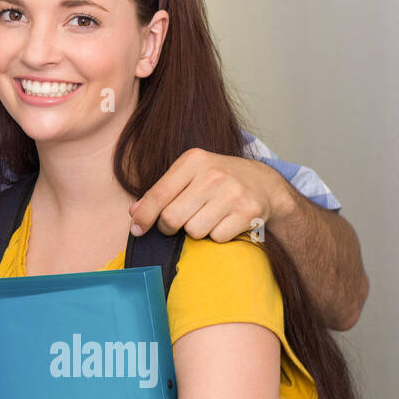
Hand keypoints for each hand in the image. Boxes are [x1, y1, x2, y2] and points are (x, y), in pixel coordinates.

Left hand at [129, 147, 293, 241]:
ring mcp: (232, 193)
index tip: (137, 229)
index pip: (158, 194)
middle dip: (169, 226)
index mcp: (193, 160)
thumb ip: (161, 191)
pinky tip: (224, 221)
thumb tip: (134, 212)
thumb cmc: (218, 179)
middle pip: (172, 217)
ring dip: (196, 230)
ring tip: (208, 216)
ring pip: (194, 231)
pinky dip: (217, 235)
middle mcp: (213, 174)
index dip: (144, 216)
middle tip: (178, 223)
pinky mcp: (248, 212)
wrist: (264, 183)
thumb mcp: (189, 175)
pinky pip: (216, 238)